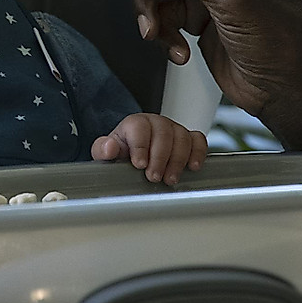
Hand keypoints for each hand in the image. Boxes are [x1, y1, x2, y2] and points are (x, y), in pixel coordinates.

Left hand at [91, 112, 207, 184]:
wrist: (133, 156)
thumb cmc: (121, 153)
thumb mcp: (106, 153)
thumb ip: (103, 150)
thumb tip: (109, 147)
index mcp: (135, 123)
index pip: (140, 128)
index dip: (141, 146)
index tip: (140, 165)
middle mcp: (156, 123)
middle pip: (163, 133)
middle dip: (160, 158)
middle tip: (154, 177)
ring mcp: (173, 130)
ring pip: (182, 137)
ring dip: (178, 160)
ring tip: (170, 179)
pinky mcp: (188, 139)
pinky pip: (198, 140)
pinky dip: (198, 153)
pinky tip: (193, 166)